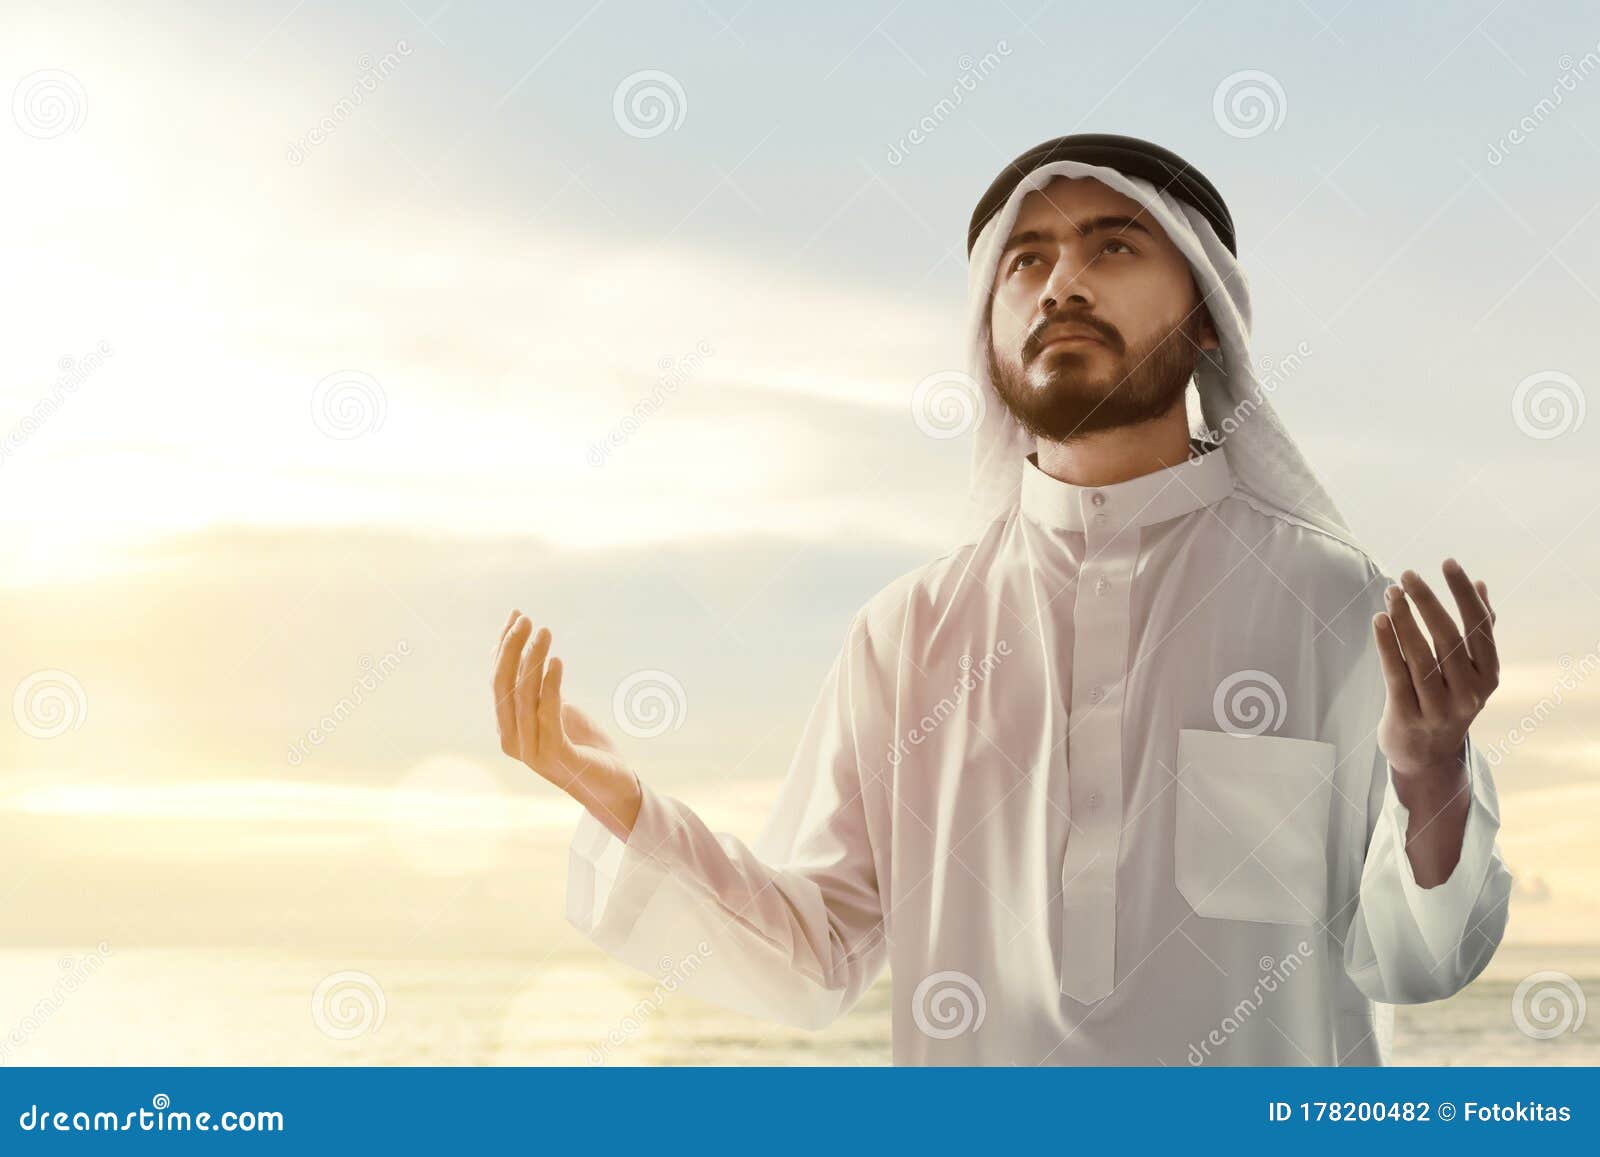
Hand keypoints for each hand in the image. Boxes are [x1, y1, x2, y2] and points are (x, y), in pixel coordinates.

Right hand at [491, 611, 638, 833]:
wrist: (610, 785)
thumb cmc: (582, 744)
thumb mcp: (555, 707)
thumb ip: (536, 684)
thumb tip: (523, 644)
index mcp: (507, 727)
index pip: (498, 680)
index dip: (504, 646)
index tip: (517, 614)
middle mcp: (512, 740)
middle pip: (504, 686)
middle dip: (512, 648)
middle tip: (527, 619)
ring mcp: (532, 750)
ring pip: (523, 697)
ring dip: (532, 660)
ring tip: (544, 632)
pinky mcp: (556, 756)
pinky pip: (548, 714)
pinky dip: (550, 686)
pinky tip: (557, 661)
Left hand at [1372, 559, 1499, 780]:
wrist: (1427, 758)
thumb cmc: (1448, 701)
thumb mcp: (1470, 671)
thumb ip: (1478, 631)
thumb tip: (1481, 585)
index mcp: (1488, 676)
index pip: (1480, 628)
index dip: (1464, 595)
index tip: (1449, 564)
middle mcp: (1469, 693)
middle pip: (1448, 639)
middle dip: (1427, 602)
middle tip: (1408, 574)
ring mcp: (1439, 708)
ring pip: (1420, 656)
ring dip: (1404, 619)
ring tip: (1391, 591)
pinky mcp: (1409, 717)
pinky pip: (1396, 675)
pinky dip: (1387, 645)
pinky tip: (1379, 620)